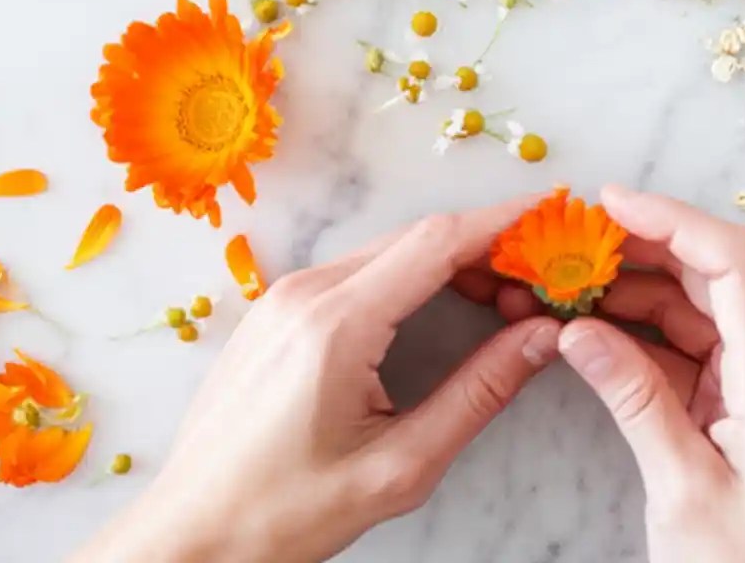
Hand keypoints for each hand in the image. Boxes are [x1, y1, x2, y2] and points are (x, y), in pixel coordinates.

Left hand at [74, 195, 562, 562]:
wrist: (192, 532)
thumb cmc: (286, 511)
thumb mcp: (399, 466)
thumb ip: (478, 394)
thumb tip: (542, 339)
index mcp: (336, 325)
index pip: (437, 241)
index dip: (502, 221)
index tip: (553, 214)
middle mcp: (304, 293)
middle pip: (415, 237)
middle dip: (486, 242)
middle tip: (542, 270)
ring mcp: (283, 298)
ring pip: (387, 250)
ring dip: (449, 259)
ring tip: (503, 294)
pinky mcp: (275, 312)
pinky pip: (357, 271)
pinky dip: (410, 274)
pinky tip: (440, 302)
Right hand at [556, 186, 744, 562]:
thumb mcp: (684, 489)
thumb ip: (633, 400)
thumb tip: (578, 332)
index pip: (731, 260)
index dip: (668, 218)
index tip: (605, 204)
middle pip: (711, 275)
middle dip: (635, 253)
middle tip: (563, 249)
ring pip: (700, 309)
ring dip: (633, 297)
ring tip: (563, 291)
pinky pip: (701, 347)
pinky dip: (650, 338)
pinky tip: (597, 334)